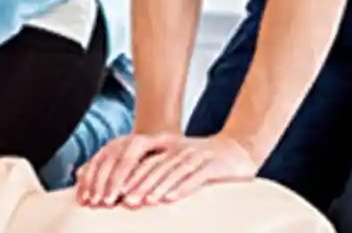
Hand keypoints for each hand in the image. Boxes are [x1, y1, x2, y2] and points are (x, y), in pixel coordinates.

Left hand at [75, 133, 257, 208]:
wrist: (239, 150)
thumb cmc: (203, 162)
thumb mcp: (177, 162)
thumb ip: (155, 171)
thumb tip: (125, 189)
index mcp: (167, 148)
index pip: (142, 162)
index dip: (126, 176)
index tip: (112, 191)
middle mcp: (179, 149)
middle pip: (153, 167)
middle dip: (136, 184)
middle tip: (122, 200)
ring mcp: (197, 155)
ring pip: (171, 172)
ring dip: (156, 187)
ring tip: (143, 202)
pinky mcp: (214, 165)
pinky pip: (195, 177)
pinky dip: (182, 187)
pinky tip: (171, 198)